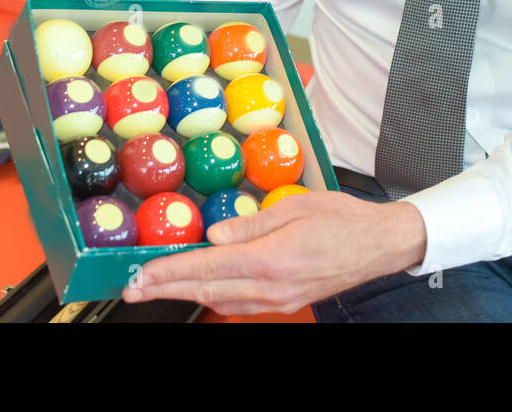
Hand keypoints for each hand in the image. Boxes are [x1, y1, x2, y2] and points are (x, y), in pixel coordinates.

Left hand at [120, 191, 427, 315]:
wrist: (380, 245)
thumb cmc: (343, 219)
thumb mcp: (295, 207)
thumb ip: (251, 222)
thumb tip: (214, 233)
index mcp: (272, 259)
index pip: (208, 268)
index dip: (169, 272)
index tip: (141, 274)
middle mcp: (272, 287)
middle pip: (206, 290)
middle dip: (166, 288)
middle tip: (132, 287)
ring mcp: (280, 299)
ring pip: (221, 301)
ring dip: (186, 293)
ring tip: (158, 285)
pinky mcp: (286, 301)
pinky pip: (241, 304)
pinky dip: (215, 296)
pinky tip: (202, 288)